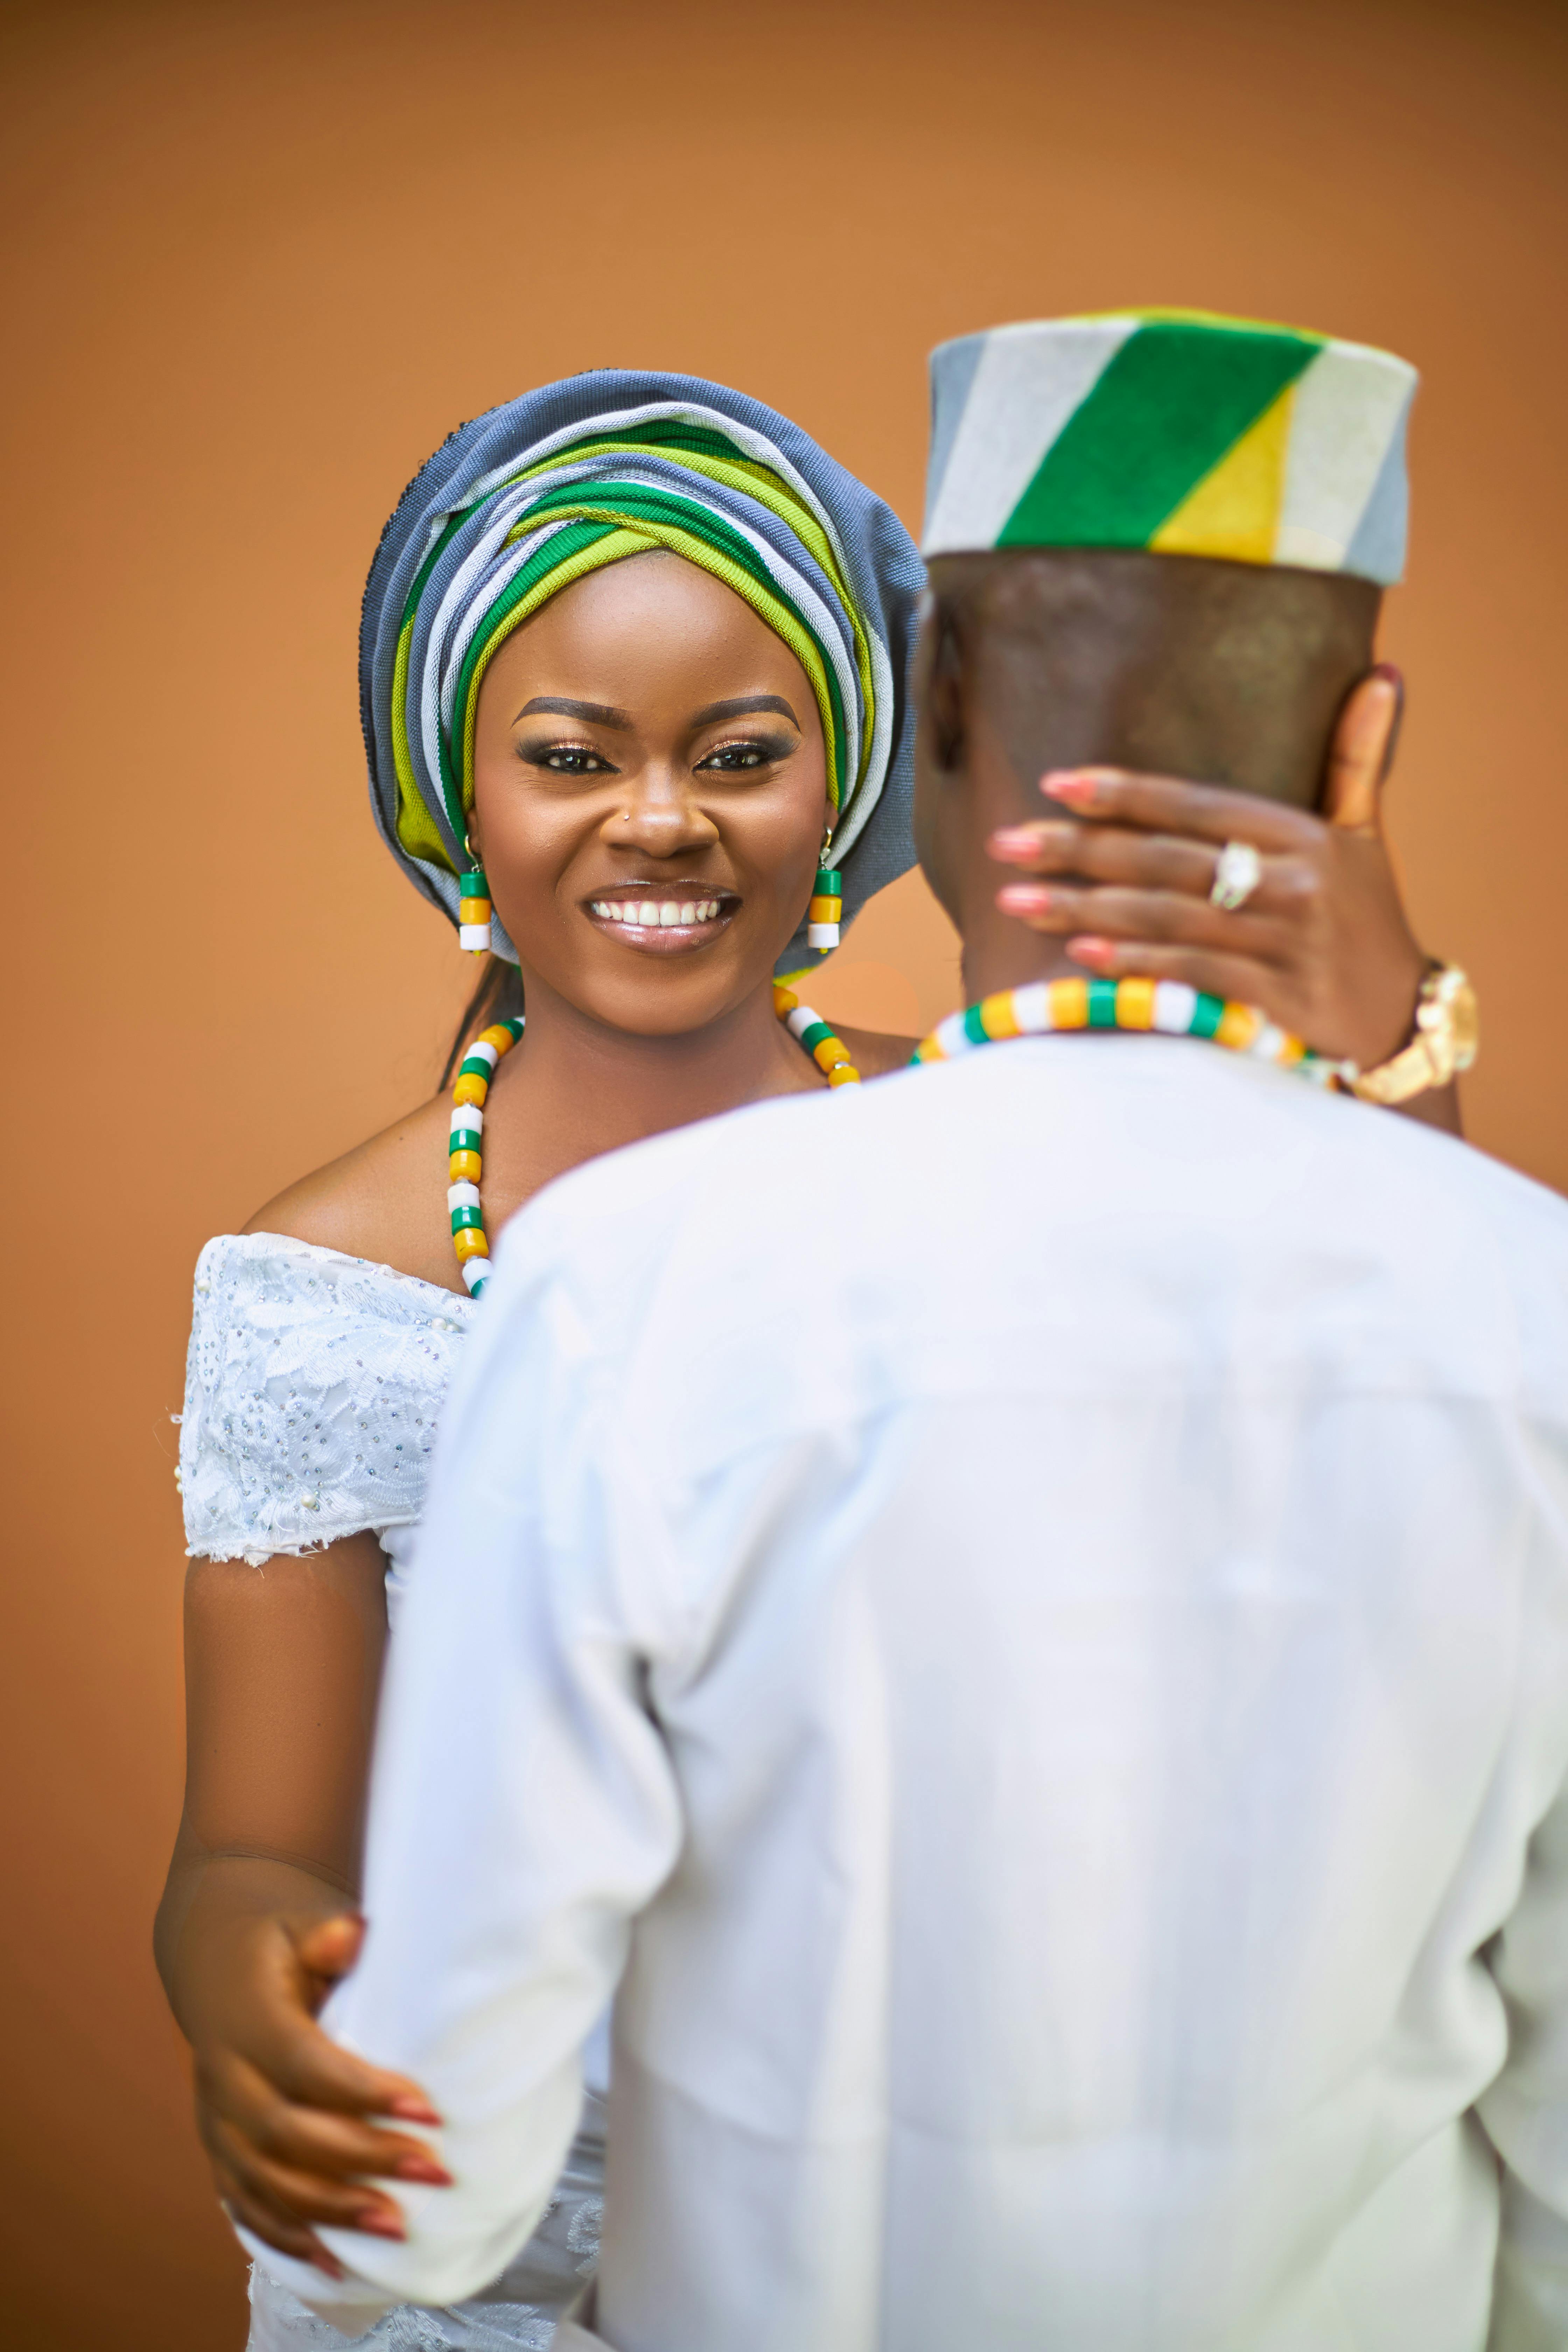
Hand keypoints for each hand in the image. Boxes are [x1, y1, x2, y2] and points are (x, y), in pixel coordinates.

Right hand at [185, 1902, 448, 2275]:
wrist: (217, 1960)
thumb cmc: (278, 1942)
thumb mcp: (300, 1922)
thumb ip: (327, 1935)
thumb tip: (353, 1938)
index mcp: (246, 2018)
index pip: (303, 2064)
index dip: (362, 2091)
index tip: (426, 2109)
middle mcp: (223, 2076)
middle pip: (287, 2133)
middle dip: (363, 2158)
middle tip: (432, 2172)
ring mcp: (216, 2121)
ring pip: (268, 2180)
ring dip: (333, 2210)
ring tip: (397, 2225)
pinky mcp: (219, 2150)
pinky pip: (246, 2204)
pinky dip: (287, 2236)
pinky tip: (335, 2261)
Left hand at [989, 667, 1427, 1070]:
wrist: (1403, 1016)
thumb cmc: (1366, 919)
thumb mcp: (1367, 835)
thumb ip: (1356, 758)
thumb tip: (1380, 675)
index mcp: (1304, 836)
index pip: (1194, 805)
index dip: (1123, 793)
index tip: (1054, 784)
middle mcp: (1294, 884)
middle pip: (1164, 861)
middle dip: (1078, 850)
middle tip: (1006, 845)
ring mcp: (1285, 944)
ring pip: (1166, 918)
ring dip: (1083, 910)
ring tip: (1016, 901)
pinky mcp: (1276, 999)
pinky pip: (1190, 975)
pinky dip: (1133, 965)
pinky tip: (1079, 955)